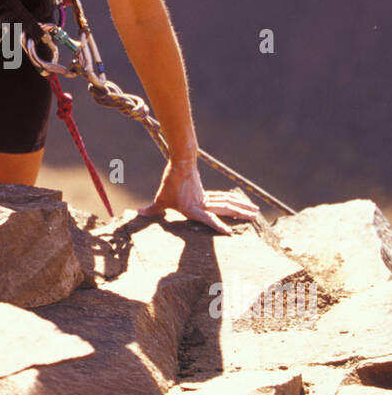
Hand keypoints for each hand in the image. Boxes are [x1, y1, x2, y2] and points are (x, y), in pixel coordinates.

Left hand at [137, 158, 259, 235]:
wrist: (181, 162)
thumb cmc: (171, 183)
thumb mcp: (161, 198)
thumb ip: (152, 209)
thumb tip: (138, 213)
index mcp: (194, 208)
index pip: (209, 219)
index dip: (218, 226)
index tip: (230, 233)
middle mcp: (204, 203)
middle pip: (226, 208)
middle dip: (241, 213)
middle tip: (256, 215)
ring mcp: (206, 197)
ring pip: (227, 202)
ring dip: (241, 206)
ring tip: (254, 209)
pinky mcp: (206, 192)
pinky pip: (222, 198)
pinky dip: (231, 201)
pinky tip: (236, 203)